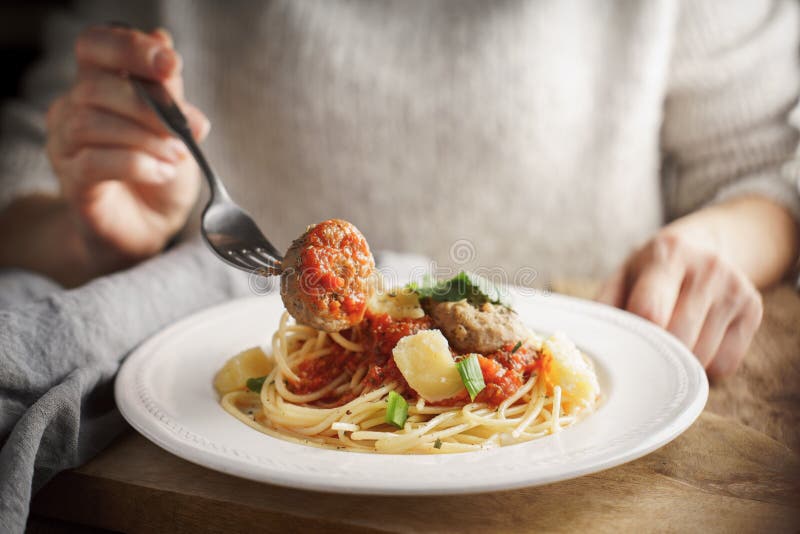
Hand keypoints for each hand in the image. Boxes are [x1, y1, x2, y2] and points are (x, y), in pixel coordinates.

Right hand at [45, 25, 209, 267]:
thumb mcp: (177, 128)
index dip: (129, 48)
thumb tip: (162, 40)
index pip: (96, 45)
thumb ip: (169, 91)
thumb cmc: (163, 171)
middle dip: (150, 106)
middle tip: (187, 131)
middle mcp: (73, 108)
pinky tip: (162, 173)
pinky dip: (137, 164)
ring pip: (92, 123)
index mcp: (100, 84)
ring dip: (145, 139)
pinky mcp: (73, 182)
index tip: (170, 64)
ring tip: (176, 157)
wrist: (150, 227)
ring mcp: (67, 146)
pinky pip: (94, 163)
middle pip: (95, 86)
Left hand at [597, 229, 762, 378]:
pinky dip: (705, 367)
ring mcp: (735, 288)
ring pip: (702, 357)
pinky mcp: (754, 309)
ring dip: (679, 365)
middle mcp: (707, 268)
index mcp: (667, 255)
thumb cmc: (652, 271)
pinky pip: (725, 364)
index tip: (624, 348)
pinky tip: (694, 342)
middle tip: (643, 352)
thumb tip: (581, 343)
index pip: (650, 310)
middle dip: (655, 354)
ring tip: (669, 342)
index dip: (635, 336)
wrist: (705, 247)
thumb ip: (604, 306)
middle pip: (677, 339)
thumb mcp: (624, 276)